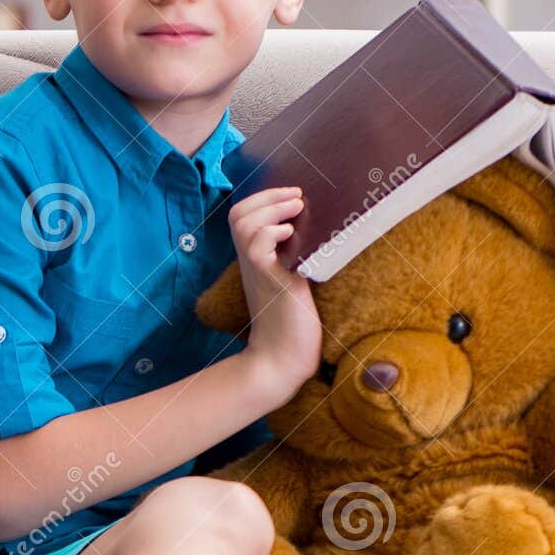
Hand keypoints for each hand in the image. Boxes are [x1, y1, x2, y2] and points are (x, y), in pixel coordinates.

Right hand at [228, 184, 321, 394]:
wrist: (283, 358)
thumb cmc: (294, 325)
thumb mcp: (294, 281)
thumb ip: (295, 257)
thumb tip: (316, 231)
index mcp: (255, 259)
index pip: (241, 217)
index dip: (262, 199)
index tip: (291, 196)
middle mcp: (250, 261)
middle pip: (237, 213)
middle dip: (267, 196)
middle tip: (296, 196)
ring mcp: (255, 270)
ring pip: (244, 222)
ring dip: (271, 208)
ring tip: (296, 209)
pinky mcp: (267, 279)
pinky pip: (256, 243)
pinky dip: (271, 230)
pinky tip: (290, 235)